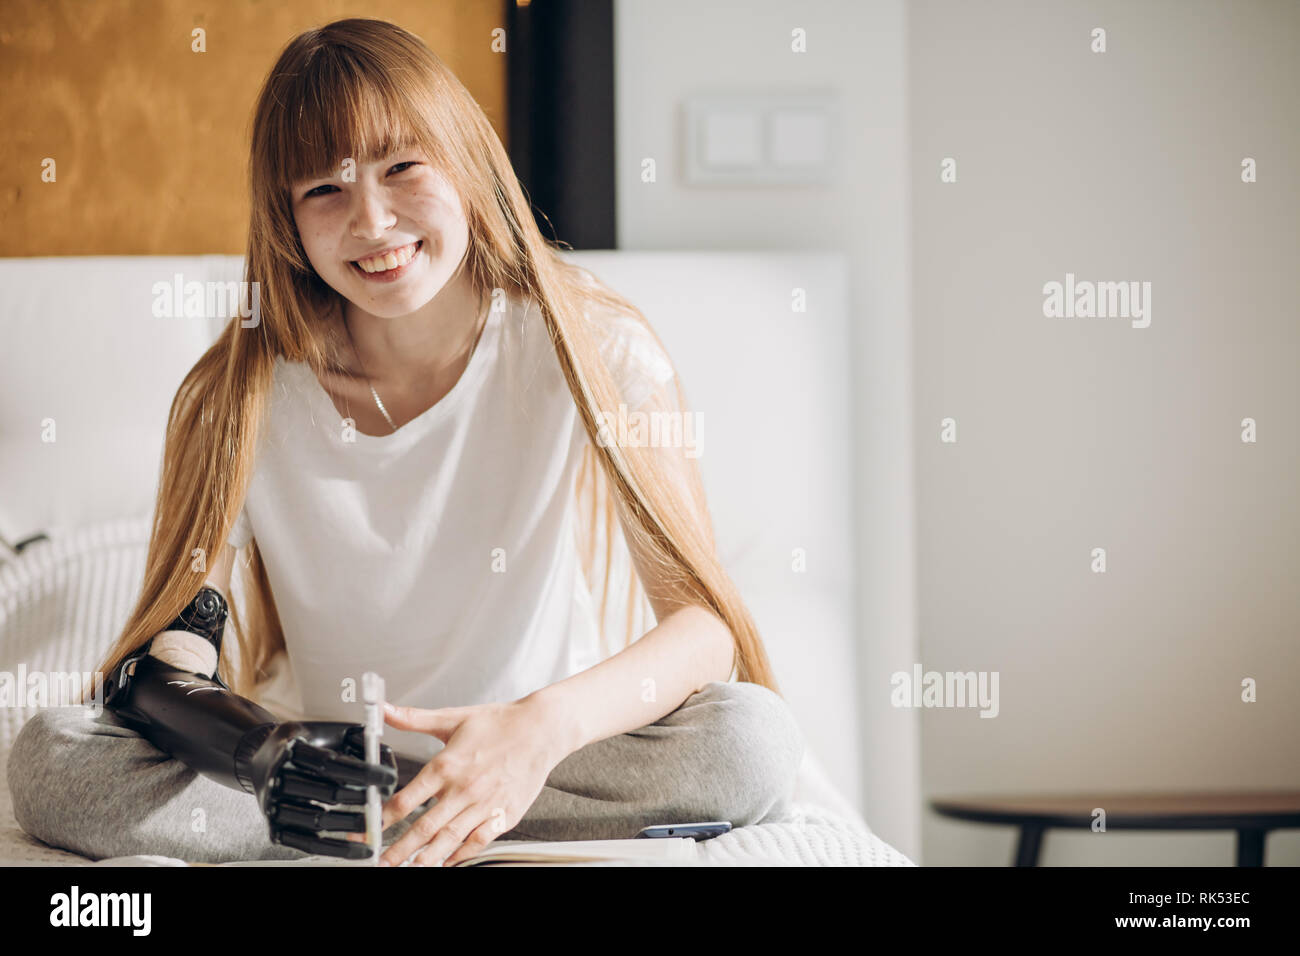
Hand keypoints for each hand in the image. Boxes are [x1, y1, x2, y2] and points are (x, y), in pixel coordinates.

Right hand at [242, 720, 397, 858]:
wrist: (265, 759)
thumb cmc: (306, 745)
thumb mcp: (329, 731)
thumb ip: (360, 739)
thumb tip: (386, 758)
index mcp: (292, 750)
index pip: (330, 763)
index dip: (363, 772)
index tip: (388, 778)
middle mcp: (278, 778)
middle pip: (325, 793)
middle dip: (361, 800)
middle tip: (384, 802)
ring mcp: (275, 806)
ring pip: (317, 821)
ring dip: (351, 824)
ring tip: (375, 824)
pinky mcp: (276, 829)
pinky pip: (309, 844)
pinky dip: (337, 849)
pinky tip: (360, 850)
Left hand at [374, 696, 571, 866]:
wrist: (542, 729)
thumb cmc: (500, 723)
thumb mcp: (453, 717)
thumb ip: (415, 718)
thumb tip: (384, 710)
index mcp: (447, 765)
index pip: (407, 799)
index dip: (384, 818)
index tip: (369, 829)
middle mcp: (463, 788)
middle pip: (424, 827)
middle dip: (399, 848)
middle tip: (382, 861)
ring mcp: (484, 804)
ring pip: (449, 838)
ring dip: (426, 857)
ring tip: (410, 868)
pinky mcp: (504, 814)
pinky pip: (478, 840)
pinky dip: (461, 854)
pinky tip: (448, 861)